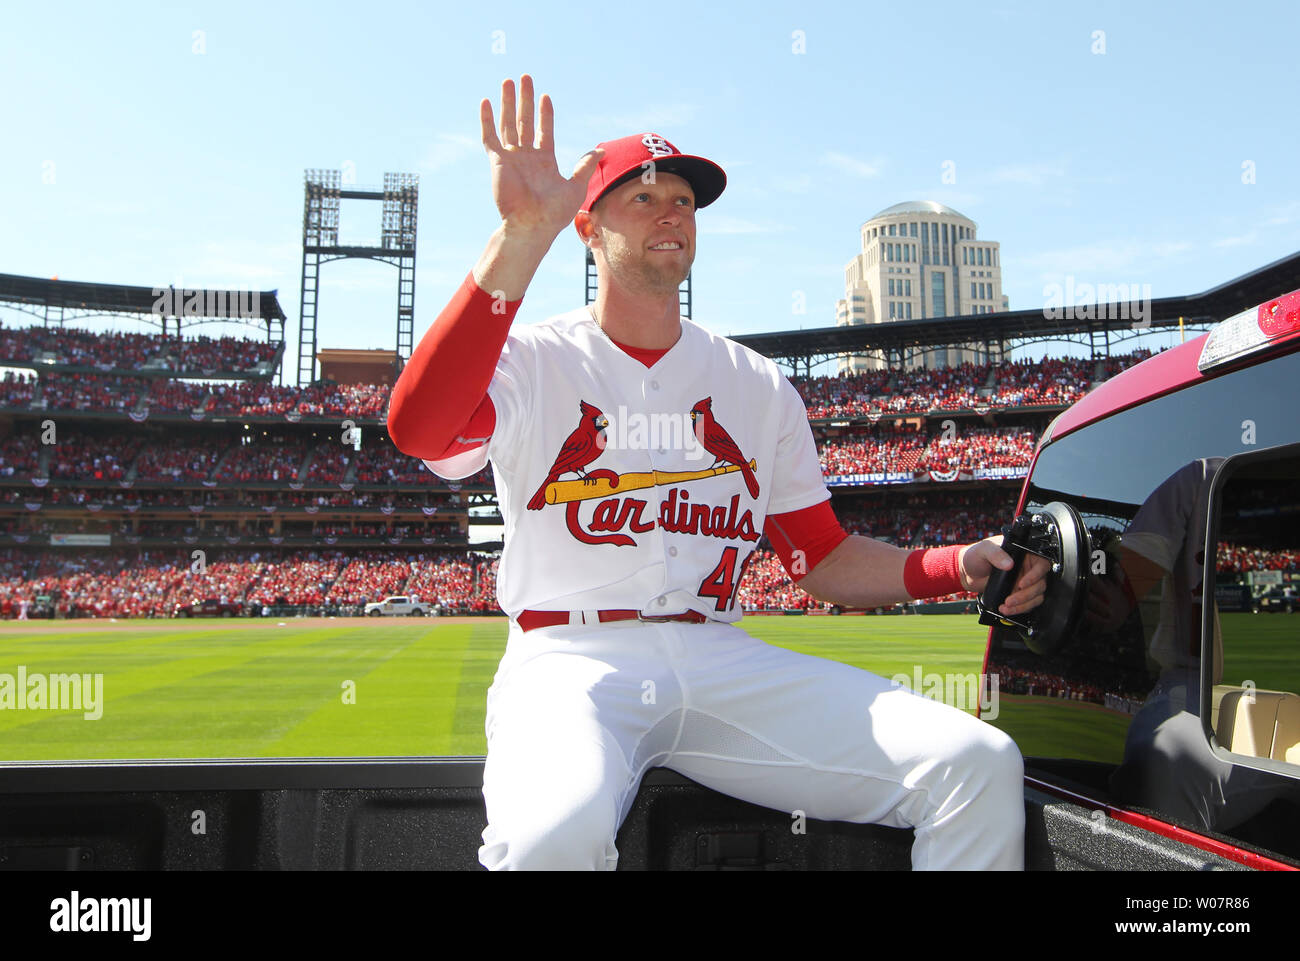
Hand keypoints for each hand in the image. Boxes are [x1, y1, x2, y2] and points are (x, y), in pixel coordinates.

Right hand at [480, 75, 603, 237]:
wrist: (532, 226)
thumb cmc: (554, 213)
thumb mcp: (575, 186)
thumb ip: (584, 166)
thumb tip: (600, 150)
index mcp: (544, 161)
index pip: (544, 130)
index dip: (544, 114)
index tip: (545, 96)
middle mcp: (526, 157)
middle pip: (525, 121)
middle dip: (525, 99)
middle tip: (525, 77)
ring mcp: (511, 158)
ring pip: (508, 124)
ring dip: (508, 102)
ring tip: (509, 81)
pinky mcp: (497, 162)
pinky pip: (490, 138)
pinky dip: (487, 120)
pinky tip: (486, 101)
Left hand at [958, 535, 1049, 616]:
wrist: (966, 572)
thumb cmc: (976, 555)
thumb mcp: (984, 550)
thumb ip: (996, 554)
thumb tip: (1009, 564)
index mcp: (1024, 554)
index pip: (1041, 564)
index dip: (1036, 575)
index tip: (1021, 584)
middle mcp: (1027, 568)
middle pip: (1040, 584)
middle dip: (1026, 595)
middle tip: (1010, 600)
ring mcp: (1024, 582)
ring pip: (1036, 596)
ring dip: (1023, 604)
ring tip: (1006, 607)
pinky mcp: (1018, 593)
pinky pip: (1027, 604)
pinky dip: (1019, 609)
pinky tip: (1006, 610)